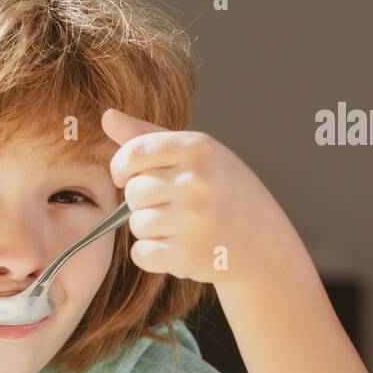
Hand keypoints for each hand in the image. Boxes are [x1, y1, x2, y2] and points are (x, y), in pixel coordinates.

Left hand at [101, 108, 304, 284]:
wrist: (266, 244)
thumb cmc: (226, 193)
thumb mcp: (197, 155)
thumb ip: (148, 137)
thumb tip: (106, 117)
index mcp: (198, 148)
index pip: (133, 152)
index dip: (121, 167)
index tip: (129, 176)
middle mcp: (197, 180)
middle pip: (133, 192)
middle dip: (144, 202)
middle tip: (173, 207)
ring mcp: (194, 219)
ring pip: (136, 224)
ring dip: (151, 230)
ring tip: (181, 227)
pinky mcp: (188, 254)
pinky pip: (141, 253)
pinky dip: (152, 255)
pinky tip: (176, 248)